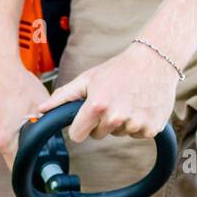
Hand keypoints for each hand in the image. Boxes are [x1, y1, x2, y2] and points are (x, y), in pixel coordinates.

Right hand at [0, 52, 48, 166]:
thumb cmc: (18, 85)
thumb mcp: (41, 109)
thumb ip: (47, 130)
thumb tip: (56, 143)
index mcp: (4, 140)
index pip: (18, 167)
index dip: (30, 170)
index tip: (38, 169)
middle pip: (12, 155)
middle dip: (25, 149)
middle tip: (36, 134)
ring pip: (6, 142)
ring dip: (16, 136)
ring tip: (24, 118)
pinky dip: (8, 126)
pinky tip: (15, 112)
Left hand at [44, 41, 178, 143]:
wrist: (155, 61)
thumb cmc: (118, 69)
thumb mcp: (88, 79)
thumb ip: (63, 96)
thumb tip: (41, 109)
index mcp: (97, 106)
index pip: (78, 135)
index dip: (80, 126)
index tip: (86, 117)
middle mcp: (116, 117)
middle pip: (98, 135)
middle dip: (101, 122)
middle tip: (112, 100)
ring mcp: (135, 124)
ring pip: (119, 134)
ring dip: (121, 122)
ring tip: (128, 100)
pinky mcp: (151, 128)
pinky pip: (137, 135)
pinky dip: (138, 124)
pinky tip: (140, 106)